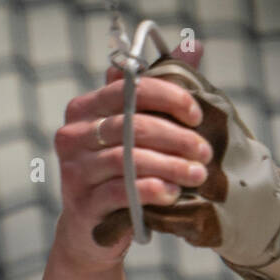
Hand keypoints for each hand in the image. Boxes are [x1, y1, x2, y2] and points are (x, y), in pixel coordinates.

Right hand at [52, 42, 211, 270]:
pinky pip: (120, 191)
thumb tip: (193, 47)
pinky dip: (151, 190)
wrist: (93, 232)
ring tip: (198, 174)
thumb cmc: (121, 176)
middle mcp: (73, 135)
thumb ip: (160, 91)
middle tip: (206, 152)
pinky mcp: (82, 203)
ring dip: (170, 165)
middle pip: (132, 126)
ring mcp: (74, 170)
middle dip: (176, 137)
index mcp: (86, 109)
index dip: (168, 96)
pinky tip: (173, 193)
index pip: (130, 88)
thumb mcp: (138, 133)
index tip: (197, 114)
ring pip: (128, 159)